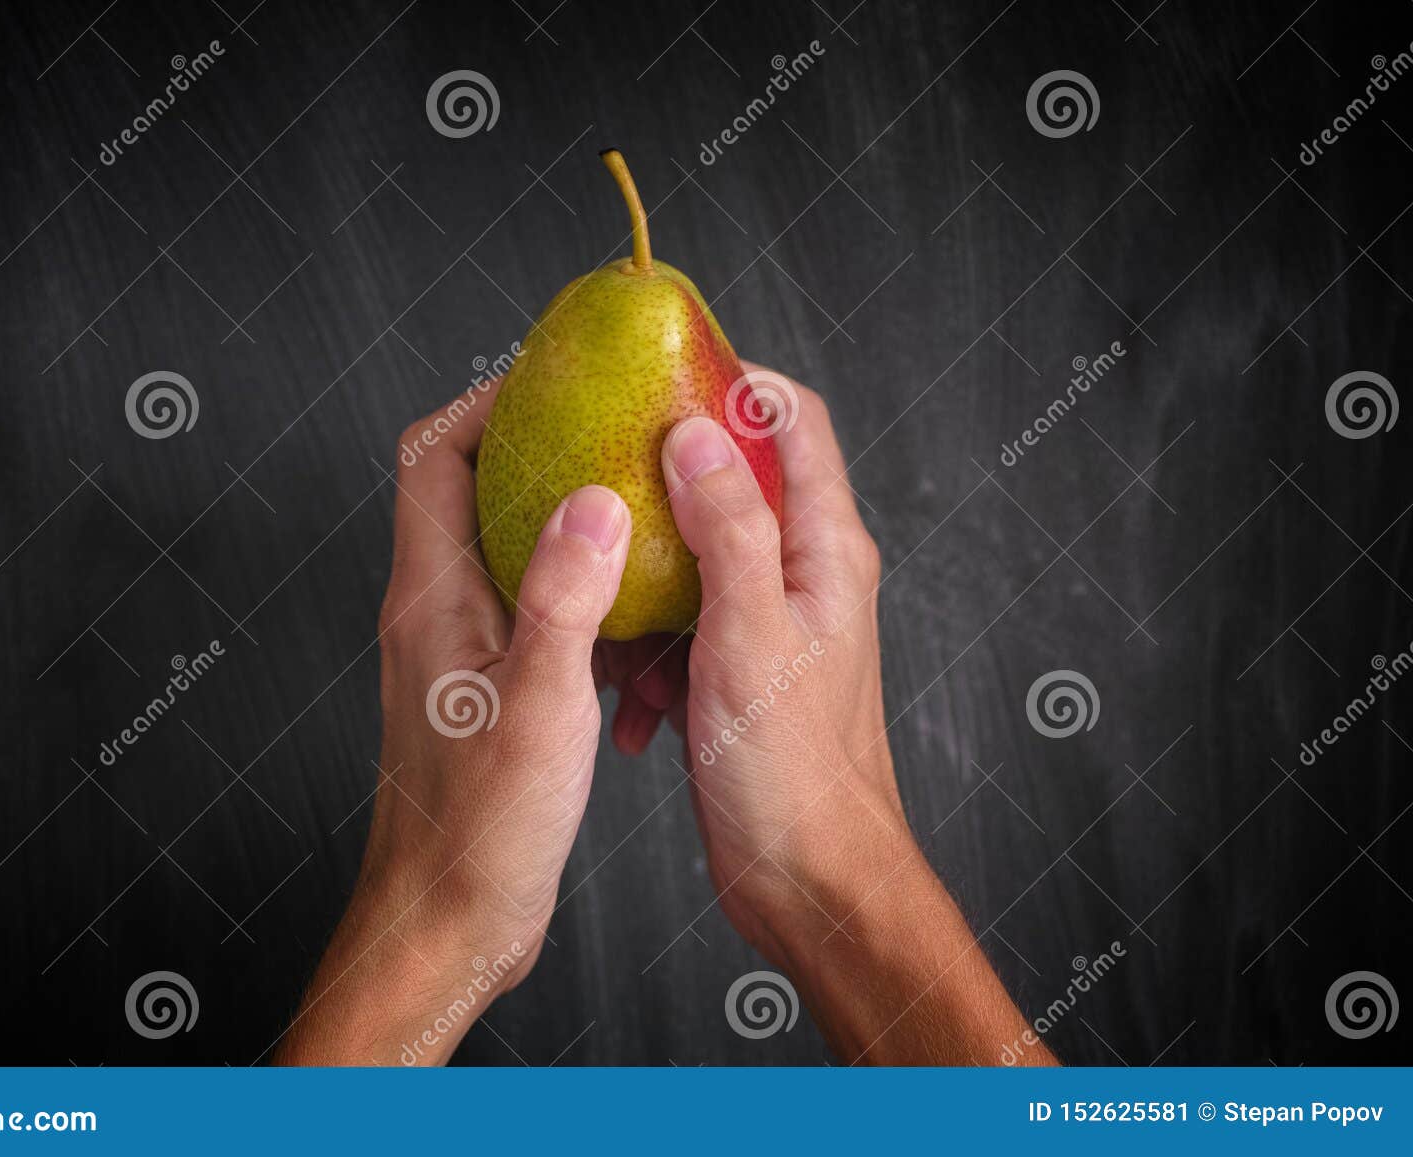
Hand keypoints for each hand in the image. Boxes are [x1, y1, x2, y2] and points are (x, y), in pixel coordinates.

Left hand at [276, 387, 630, 1065]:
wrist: (447, 921)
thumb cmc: (479, 829)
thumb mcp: (537, 704)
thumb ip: (563, 598)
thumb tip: (594, 499)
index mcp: (431, 597)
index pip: (432, 458)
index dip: (484, 403)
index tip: (554, 381)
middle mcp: (435, 611)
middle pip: (468, 490)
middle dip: (535, 447)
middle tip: (610, 430)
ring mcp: (459, 651)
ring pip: (506, 550)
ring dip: (563, 522)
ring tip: (637, 509)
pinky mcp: (486, 690)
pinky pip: (532, 610)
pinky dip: (579, 595)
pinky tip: (636, 618)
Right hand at [645, 364, 1053, 1064]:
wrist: (810, 882)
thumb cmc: (794, 772)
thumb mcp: (750, 637)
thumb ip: (730, 530)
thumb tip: (693, 433)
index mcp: (825, 550)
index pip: (793, 421)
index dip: (733, 382)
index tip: (658, 374)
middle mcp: (803, 574)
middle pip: (732, 482)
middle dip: (662, 481)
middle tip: (596, 475)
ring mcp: (769, 623)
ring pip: (692, 562)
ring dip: (644, 589)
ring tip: (610, 630)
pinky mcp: (736, 672)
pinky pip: (678, 632)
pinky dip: (646, 656)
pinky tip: (628, 705)